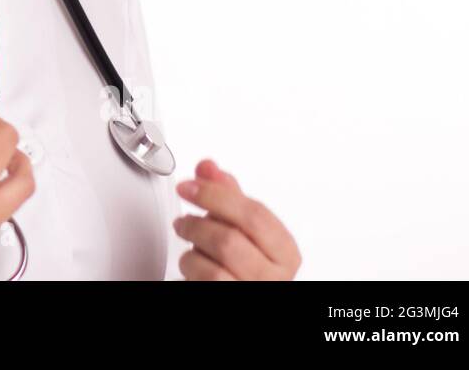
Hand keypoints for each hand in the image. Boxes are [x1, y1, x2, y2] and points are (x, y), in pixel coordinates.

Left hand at [173, 158, 300, 279]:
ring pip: (212, 267)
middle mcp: (274, 277)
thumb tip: (208, 167)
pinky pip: (203, 281)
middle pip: (230, 240)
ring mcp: (251, 291)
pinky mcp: (228, 301)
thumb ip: (228, 196)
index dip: (216, 195)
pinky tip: (194, 263)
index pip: (255, 216)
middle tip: (183, 221)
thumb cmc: (242, 263)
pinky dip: (190, 267)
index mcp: (285, 252)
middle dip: (198, 225)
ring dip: (192, 249)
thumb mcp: (242, 227)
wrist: (236, 289)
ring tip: (189, 242)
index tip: (189, 185)